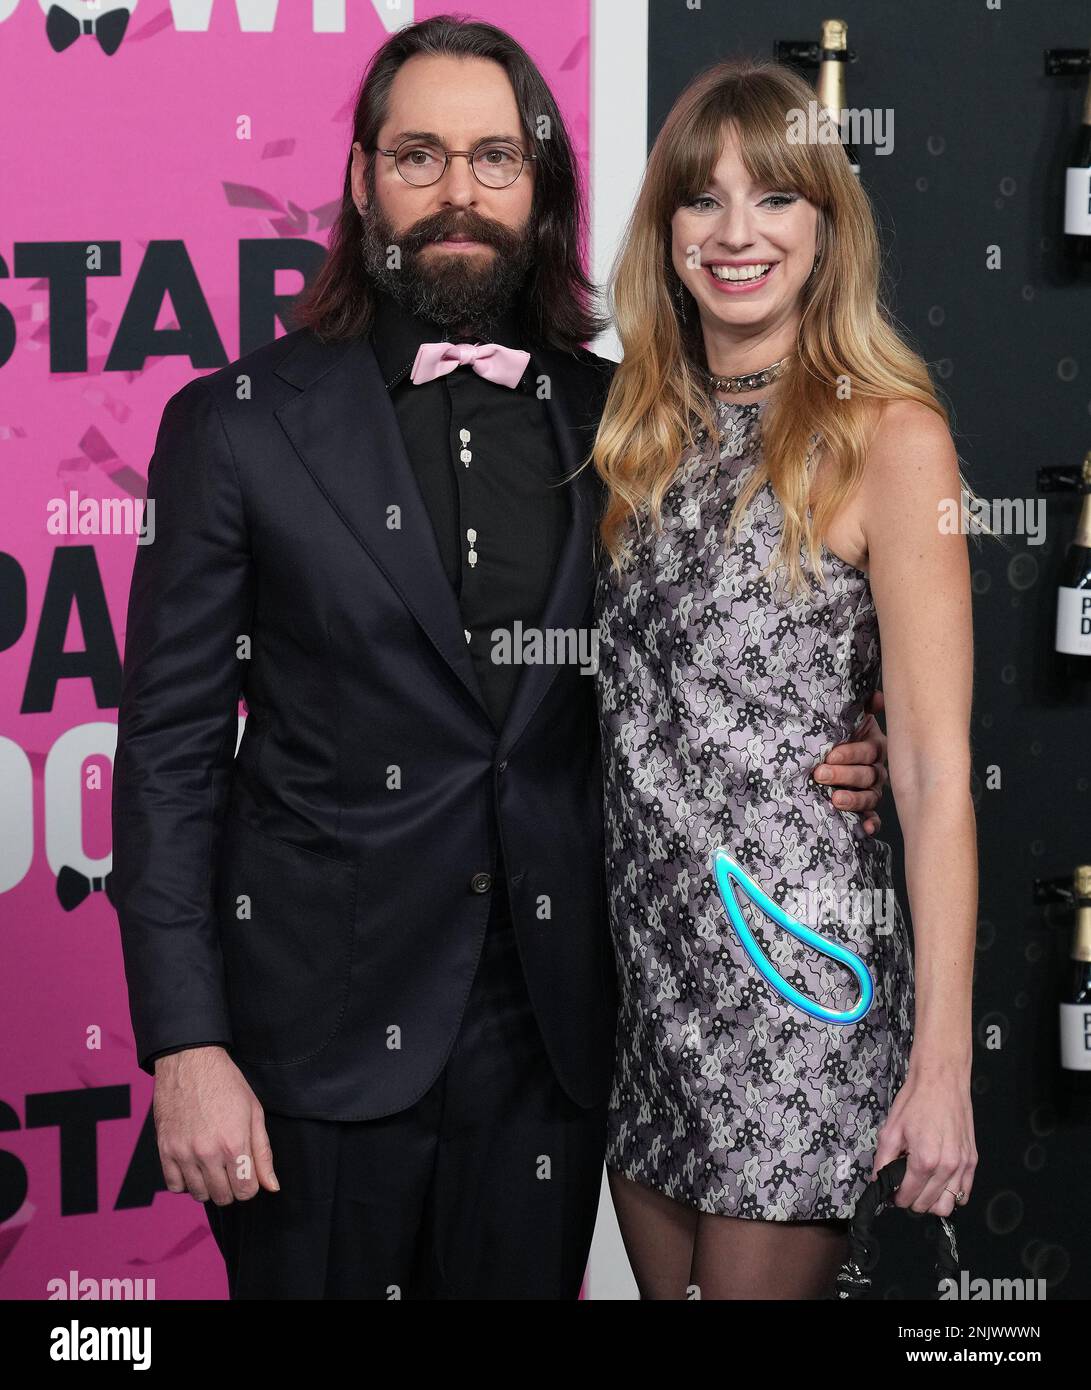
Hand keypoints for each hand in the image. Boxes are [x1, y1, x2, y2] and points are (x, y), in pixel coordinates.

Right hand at [153, 1046, 277, 1204]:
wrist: (190, 1062)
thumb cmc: (226, 1083)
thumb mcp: (254, 1112)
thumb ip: (263, 1153)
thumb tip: (272, 1186)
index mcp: (234, 1143)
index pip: (246, 1191)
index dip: (251, 1184)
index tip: (248, 1172)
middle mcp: (208, 1153)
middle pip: (223, 1197)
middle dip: (232, 1187)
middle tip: (231, 1167)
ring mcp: (183, 1153)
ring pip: (199, 1195)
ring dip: (209, 1186)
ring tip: (213, 1165)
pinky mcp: (165, 1151)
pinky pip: (175, 1186)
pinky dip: (186, 1182)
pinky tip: (194, 1166)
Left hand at [812, 689, 887, 834]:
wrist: (829, 754)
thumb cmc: (840, 735)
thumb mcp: (849, 719)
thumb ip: (862, 707)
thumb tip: (878, 697)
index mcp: (875, 748)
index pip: (868, 751)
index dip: (851, 753)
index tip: (831, 754)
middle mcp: (877, 771)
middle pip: (866, 775)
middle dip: (843, 775)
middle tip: (820, 774)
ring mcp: (873, 791)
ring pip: (869, 797)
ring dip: (854, 800)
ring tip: (835, 800)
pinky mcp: (866, 810)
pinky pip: (873, 818)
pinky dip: (870, 824)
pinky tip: (864, 828)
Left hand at [870, 1059, 976, 1217]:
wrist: (941, 1080)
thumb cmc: (917, 1099)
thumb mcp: (890, 1129)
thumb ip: (882, 1159)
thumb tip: (878, 1179)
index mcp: (925, 1160)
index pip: (909, 1197)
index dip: (897, 1198)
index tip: (893, 1193)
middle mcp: (947, 1166)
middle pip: (928, 1205)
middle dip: (913, 1201)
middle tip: (905, 1188)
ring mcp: (962, 1164)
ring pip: (949, 1205)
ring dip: (933, 1202)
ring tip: (922, 1187)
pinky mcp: (972, 1160)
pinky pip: (964, 1192)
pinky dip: (952, 1194)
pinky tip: (939, 1182)